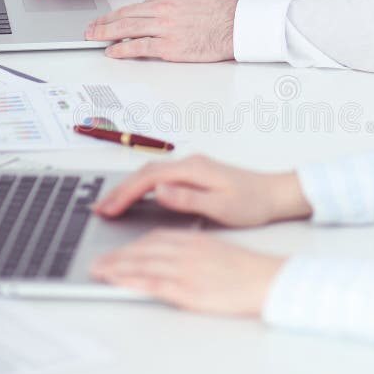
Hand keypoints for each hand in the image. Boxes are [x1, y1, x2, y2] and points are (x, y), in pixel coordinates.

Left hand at [85, 0, 237, 62]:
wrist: (238, 24)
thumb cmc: (221, 12)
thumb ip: (171, 3)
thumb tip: (154, 12)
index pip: (136, 6)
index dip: (117, 14)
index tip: (108, 19)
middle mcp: (163, 8)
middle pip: (125, 15)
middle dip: (103, 22)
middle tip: (88, 28)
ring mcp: (165, 27)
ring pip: (126, 29)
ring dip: (105, 34)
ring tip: (92, 39)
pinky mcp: (170, 46)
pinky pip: (139, 46)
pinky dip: (122, 48)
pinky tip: (111, 51)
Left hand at [91, 229, 285, 316]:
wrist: (267, 278)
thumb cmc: (246, 267)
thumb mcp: (215, 247)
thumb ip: (191, 246)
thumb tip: (172, 249)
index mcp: (193, 238)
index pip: (154, 237)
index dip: (132, 243)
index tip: (117, 249)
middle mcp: (186, 250)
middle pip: (143, 248)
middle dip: (117, 254)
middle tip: (97, 261)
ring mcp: (186, 268)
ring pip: (143, 263)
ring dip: (117, 266)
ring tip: (99, 271)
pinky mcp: (189, 288)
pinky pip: (154, 282)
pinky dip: (133, 280)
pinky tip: (119, 282)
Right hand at [95, 155, 311, 226]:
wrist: (274, 194)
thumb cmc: (251, 203)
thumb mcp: (220, 207)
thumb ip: (187, 198)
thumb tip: (159, 191)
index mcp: (193, 169)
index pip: (149, 178)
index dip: (126, 194)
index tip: (109, 209)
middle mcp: (190, 163)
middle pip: (144, 173)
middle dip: (120, 190)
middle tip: (100, 208)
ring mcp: (191, 167)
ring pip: (150, 173)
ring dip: (128, 187)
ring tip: (110, 204)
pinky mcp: (194, 174)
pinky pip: (159, 177)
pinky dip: (142, 186)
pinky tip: (135, 197)